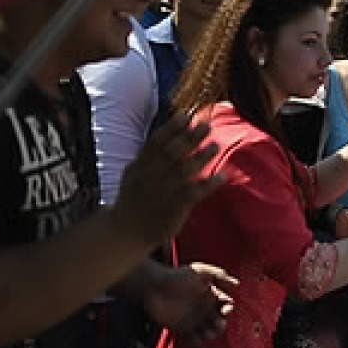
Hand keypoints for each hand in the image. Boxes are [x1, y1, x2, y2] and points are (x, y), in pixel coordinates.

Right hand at [113, 113, 222, 245]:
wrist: (125, 231)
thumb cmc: (134, 198)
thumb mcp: (133, 174)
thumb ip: (149, 155)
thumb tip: (170, 133)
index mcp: (139, 166)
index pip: (155, 143)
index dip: (171, 128)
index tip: (186, 115)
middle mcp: (150, 177)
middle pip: (171, 153)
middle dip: (189, 138)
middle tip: (206, 125)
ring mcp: (161, 193)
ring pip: (183, 172)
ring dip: (201, 157)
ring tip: (215, 145)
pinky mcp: (173, 209)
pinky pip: (193, 194)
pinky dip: (208, 184)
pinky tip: (222, 176)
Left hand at [143, 262, 236, 342]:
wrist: (153, 285)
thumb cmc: (178, 275)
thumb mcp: (201, 271)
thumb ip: (219, 276)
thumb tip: (237, 285)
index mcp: (211, 295)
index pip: (226, 305)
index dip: (229, 309)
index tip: (226, 310)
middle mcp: (204, 309)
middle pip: (219, 321)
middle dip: (221, 325)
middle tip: (218, 325)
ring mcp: (193, 319)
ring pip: (207, 332)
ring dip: (211, 335)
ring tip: (208, 334)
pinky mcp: (181, 328)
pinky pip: (192, 338)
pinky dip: (196, 341)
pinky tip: (197, 339)